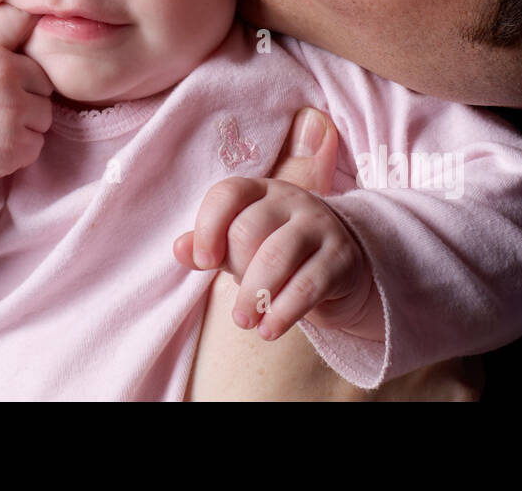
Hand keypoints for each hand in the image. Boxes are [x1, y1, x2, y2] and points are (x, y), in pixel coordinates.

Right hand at [0, 3, 52, 187]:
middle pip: (44, 85)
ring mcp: (13, 116)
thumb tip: (37, 10)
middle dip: (26, 94)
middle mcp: (4, 79)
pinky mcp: (17, 148)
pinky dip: (20, 146)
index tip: (0, 72)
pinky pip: (37, 143)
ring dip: (25, 121)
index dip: (18, 62)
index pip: (31, 45)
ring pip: (44, 116)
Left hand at [173, 114, 382, 342]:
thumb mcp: (240, 248)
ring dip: (255, 296)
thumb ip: (209, 247)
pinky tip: (270, 330)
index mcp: (260, 191)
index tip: (204, 262)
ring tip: (245, 322)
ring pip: (277, 255)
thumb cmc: (277, 255)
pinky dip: (284, 311)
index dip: (208, 226)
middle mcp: (291, 200)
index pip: (228, 193)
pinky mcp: (342, 256)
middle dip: (236, 273)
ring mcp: (319, 225)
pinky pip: (308, 284)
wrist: (341, 268)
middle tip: (236, 309)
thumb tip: (179, 248)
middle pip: (249, 230)